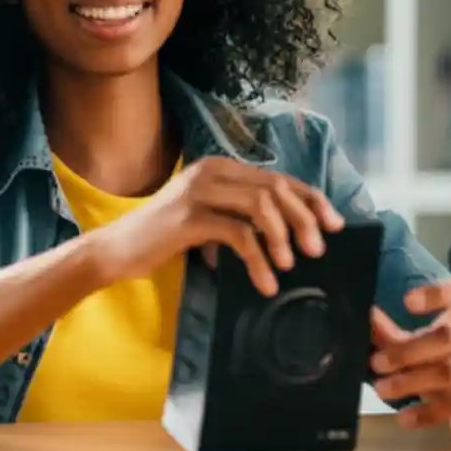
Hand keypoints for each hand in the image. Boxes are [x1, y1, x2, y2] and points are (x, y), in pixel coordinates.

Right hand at [86, 156, 344, 295]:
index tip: (334, 224)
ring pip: (261, 205)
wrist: (116, 251)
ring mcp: (198, 191)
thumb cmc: (164, 240)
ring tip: (292, 265)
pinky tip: (265, 282)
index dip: (310, 199)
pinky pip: (238, 234)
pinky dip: (258, 260)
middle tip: (319, 249)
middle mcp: (210, 171)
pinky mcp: (188, 217)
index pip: (277, 178)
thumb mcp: (208, 221)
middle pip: (275, 188)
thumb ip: (240, 216)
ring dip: (284, 237)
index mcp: (219, 168)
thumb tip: (292, 235)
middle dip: (304, 218)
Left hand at [369, 281, 450, 450]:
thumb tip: (368, 315)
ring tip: (381, 390)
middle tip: (376, 363)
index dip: (440, 293)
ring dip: (412, 382)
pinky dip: (429, 412)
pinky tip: (405, 418)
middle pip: (450, 337)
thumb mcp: (426, 351)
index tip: (407, 301)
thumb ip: (397, 337)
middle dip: (409, 350)